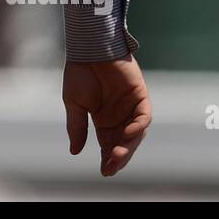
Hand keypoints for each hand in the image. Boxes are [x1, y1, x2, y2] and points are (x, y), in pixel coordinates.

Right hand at [63, 55, 151, 176]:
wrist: (89, 47)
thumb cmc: (80, 71)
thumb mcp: (74, 103)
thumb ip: (77, 126)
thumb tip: (74, 151)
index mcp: (104, 120)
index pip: (109, 145)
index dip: (108, 159)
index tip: (104, 171)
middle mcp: (120, 117)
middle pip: (123, 143)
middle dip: (119, 157)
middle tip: (111, 167)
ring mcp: (131, 107)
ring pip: (135, 134)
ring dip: (128, 146)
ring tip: (117, 155)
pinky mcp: (140, 96)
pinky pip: (144, 117)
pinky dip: (138, 126)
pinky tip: (127, 133)